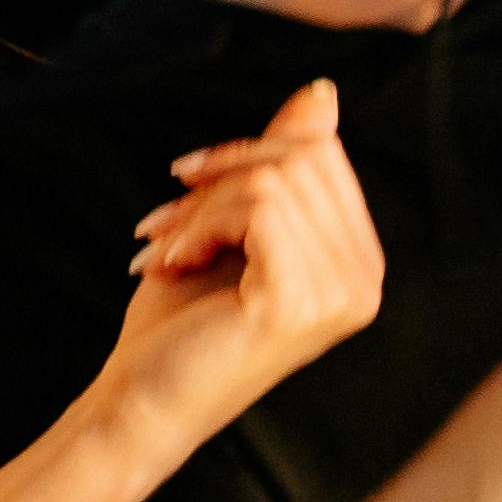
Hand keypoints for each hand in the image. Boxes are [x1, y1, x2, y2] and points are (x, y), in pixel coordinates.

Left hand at [111, 79, 386, 444]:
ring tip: (164, 250)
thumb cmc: (179, 325)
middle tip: (164, 220)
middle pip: (304, 159)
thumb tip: (322, 93)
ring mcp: (340, 295)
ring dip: (199, 208)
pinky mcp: (299, 301)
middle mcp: (365, 282)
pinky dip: (200, 226)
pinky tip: (172, 264)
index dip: (248, 153)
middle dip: (222, 175)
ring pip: (274, 181)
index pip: (323, 156)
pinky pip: (259, 208)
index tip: (186, 185)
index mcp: (358, 264)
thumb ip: (282, 165)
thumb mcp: (232, 229)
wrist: (137, 408)